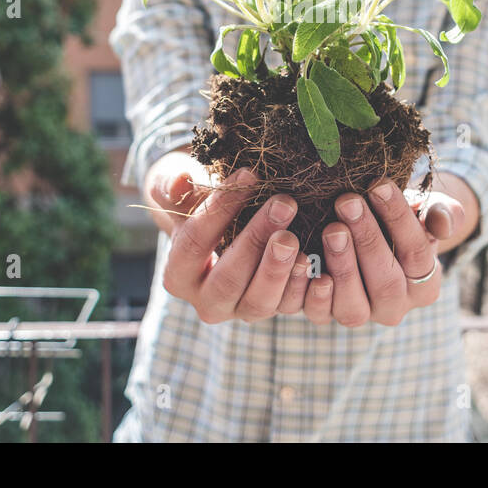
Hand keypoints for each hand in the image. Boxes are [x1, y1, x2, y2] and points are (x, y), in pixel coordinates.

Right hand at [154, 164, 312, 324]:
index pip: (194, 243)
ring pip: (259, 301)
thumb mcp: (183, 194)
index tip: (249, 175)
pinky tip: (313, 260)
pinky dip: (302, 286)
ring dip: (279, 268)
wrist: (226, 230)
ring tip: (295, 236)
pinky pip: (287, 307)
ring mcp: (240, 311)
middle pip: (228, 278)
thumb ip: (173, 186)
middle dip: (256, 239)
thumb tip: (182, 179)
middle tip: (284, 204)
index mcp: (177, 275)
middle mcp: (206, 302)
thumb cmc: (201, 207)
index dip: (220, 210)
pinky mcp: (271, 311)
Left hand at [304, 178, 463, 326]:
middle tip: (348, 202)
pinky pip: (320, 314)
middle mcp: (395, 308)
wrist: (370, 231)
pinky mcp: (328, 316)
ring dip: (342, 265)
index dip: (399, 220)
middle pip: (386, 282)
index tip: (380, 186)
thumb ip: (444, 214)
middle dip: (367, 239)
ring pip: (354, 304)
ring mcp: (362, 315)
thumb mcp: (428, 211)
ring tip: (332, 229)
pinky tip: (306, 260)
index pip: (417, 255)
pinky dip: (313, 293)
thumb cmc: (400, 220)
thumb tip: (441, 223)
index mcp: (425, 286)